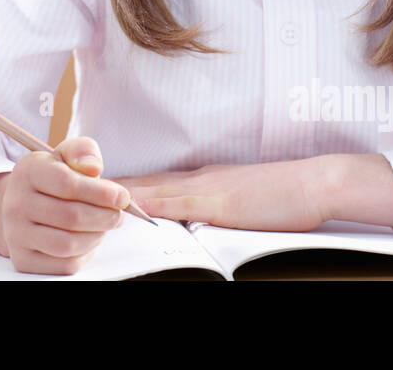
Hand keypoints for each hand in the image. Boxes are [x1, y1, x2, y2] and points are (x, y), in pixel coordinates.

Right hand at [0, 136, 131, 274]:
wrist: (23, 205)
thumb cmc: (53, 179)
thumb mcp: (66, 155)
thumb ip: (83, 151)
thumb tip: (92, 168)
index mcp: (28, 171)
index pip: (68, 184)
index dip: (101, 193)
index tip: (123, 197)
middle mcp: (15, 203)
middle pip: (72, 217)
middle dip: (105, 217)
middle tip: (118, 215)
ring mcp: (15, 234)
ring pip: (68, 244)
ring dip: (96, 237)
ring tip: (102, 226)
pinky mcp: (22, 260)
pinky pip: (64, 265)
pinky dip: (84, 255)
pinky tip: (86, 241)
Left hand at [111, 157, 330, 231]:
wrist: (315, 183)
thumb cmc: (285, 194)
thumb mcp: (240, 196)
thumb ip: (214, 203)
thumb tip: (192, 215)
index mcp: (203, 178)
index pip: (155, 181)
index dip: (126, 184)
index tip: (97, 185)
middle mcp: (198, 178)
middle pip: (146, 181)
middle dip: (113, 185)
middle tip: (78, 184)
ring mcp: (207, 188)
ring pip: (154, 189)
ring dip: (123, 193)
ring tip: (90, 194)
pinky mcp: (219, 202)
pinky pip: (179, 204)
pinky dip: (154, 205)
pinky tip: (134, 208)